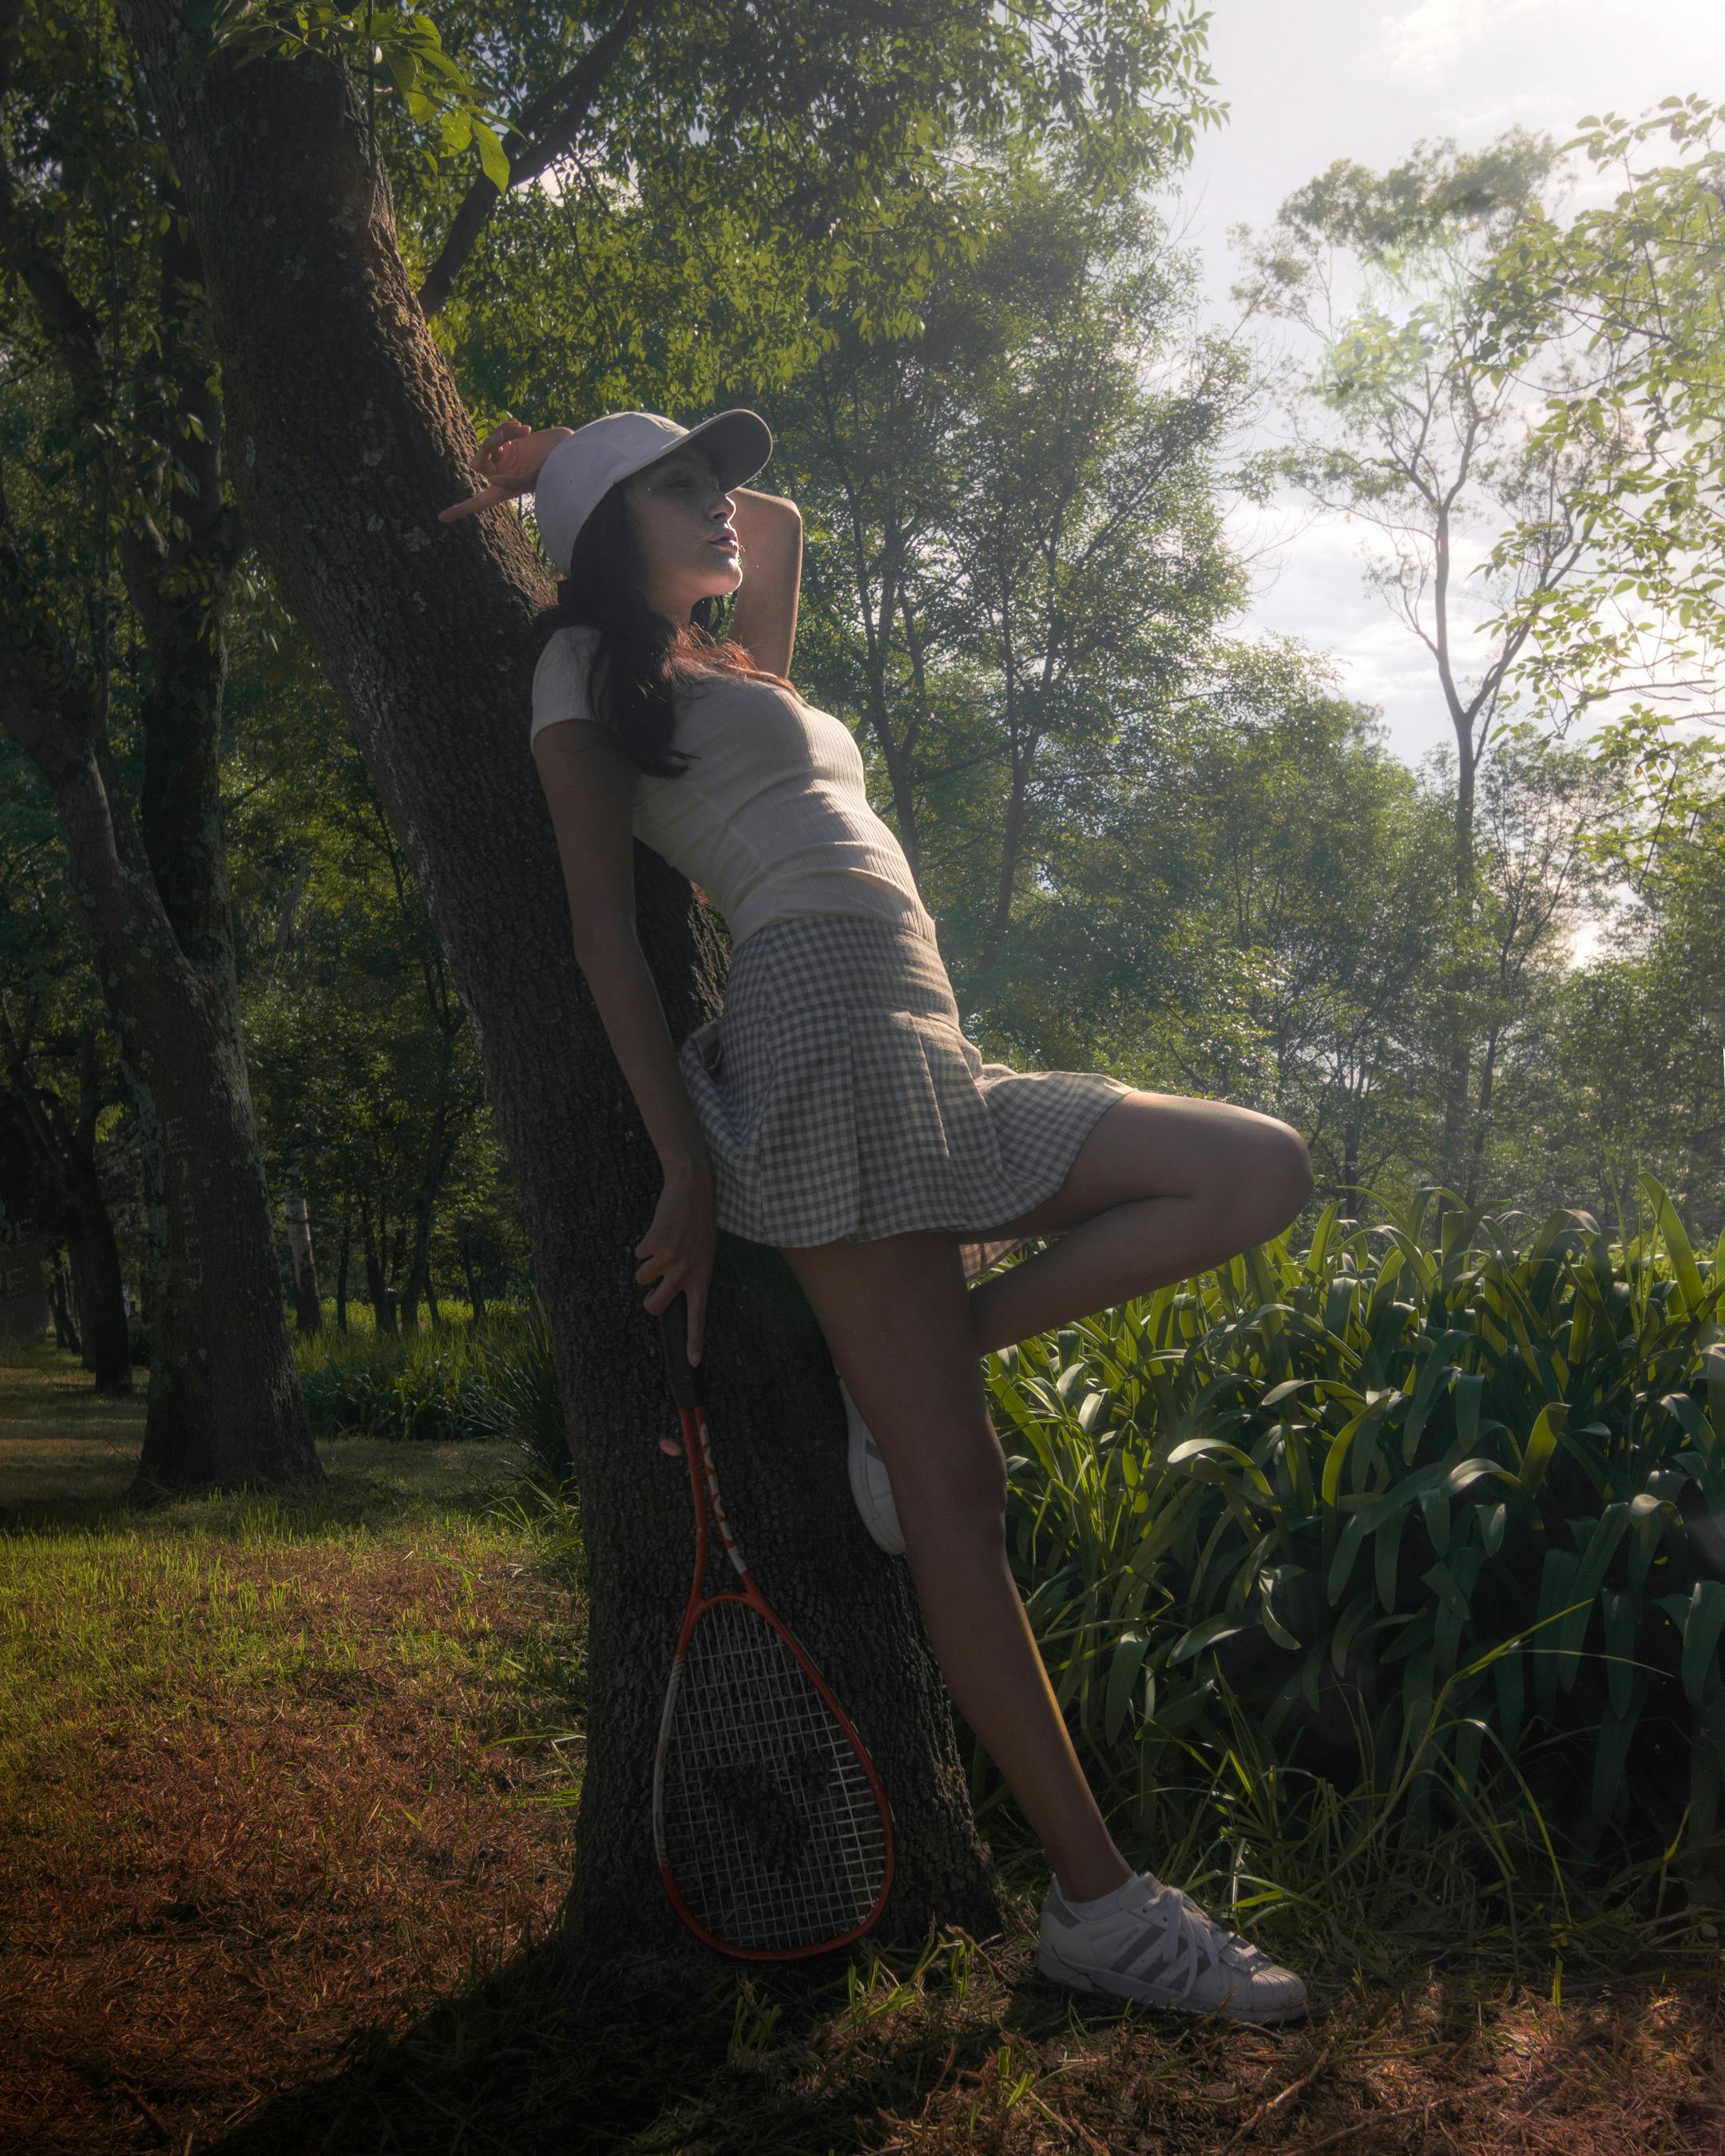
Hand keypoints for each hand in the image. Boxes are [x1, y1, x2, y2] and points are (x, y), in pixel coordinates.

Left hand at [438, 420, 573, 523]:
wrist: (570, 449)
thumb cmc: (557, 467)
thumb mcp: (536, 477)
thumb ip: (514, 482)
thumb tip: (491, 480)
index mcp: (505, 490)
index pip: (479, 503)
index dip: (460, 510)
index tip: (441, 518)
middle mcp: (503, 475)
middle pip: (477, 462)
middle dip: (488, 445)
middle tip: (503, 435)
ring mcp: (506, 458)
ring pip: (488, 443)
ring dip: (503, 433)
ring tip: (523, 429)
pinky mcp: (512, 443)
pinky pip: (499, 433)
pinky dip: (509, 428)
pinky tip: (524, 427)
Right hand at [634, 1165, 716, 1450]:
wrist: (693, 1188)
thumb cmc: (699, 1222)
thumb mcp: (704, 1251)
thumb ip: (692, 1274)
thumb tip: (671, 1294)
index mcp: (703, 1276)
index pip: (699, 1316)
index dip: (695, 1342)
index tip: (693, 1365)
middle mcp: (686, 1272)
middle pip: (654, 1306)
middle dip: (647, 1301)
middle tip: (651, 1293)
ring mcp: (669, 1260)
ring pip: (641, 1279)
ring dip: (645, 1266)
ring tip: (661, 1246)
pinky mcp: (653, 1245)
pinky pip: (638, 1255)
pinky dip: (644, 1244)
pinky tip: (658, 1230)